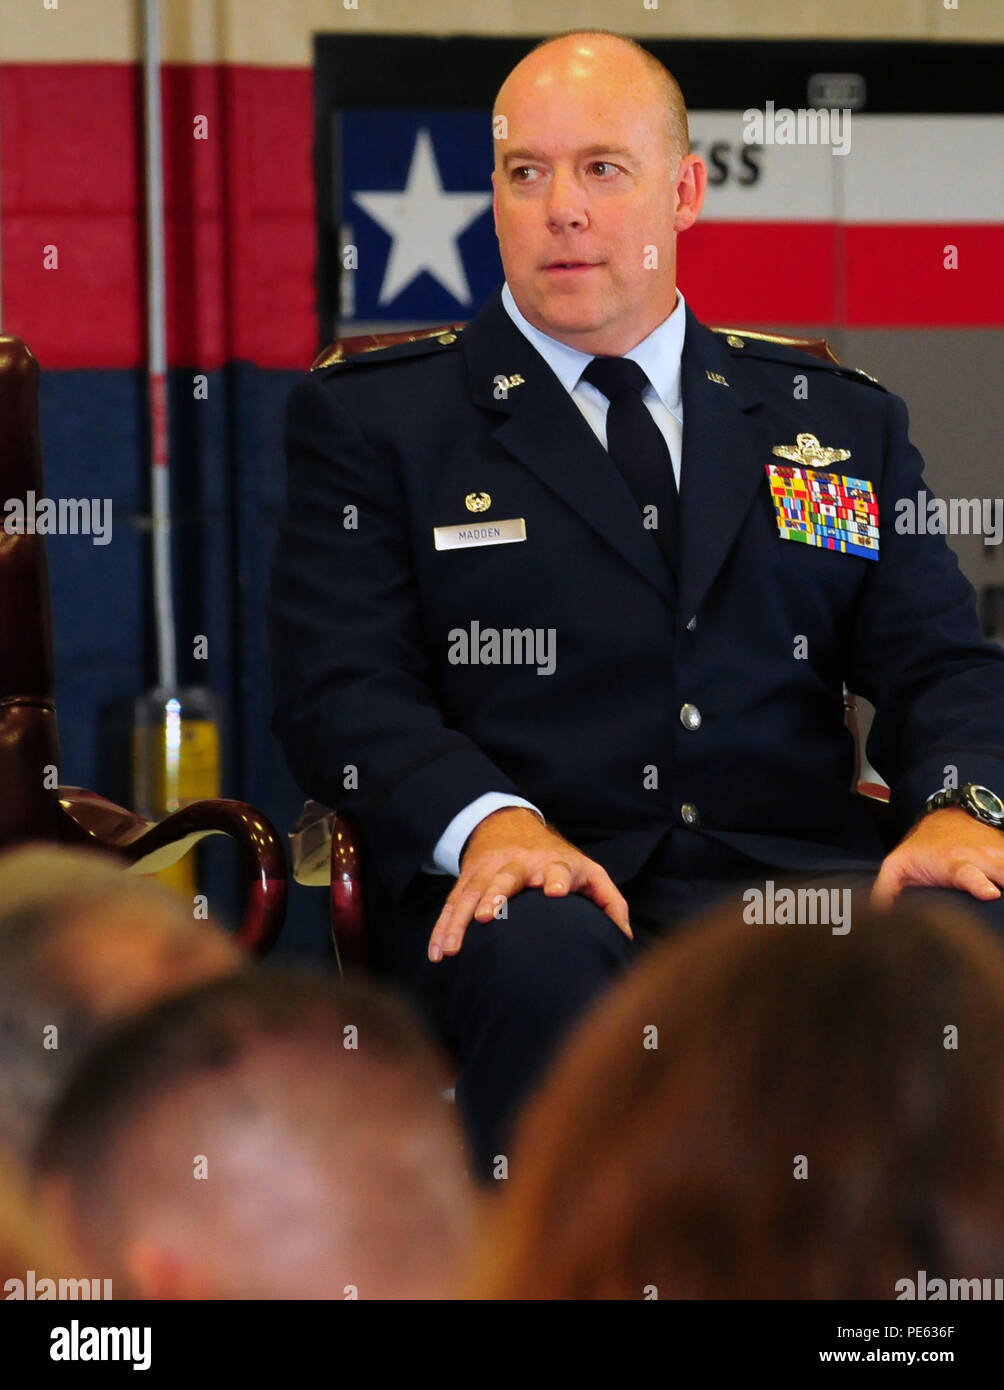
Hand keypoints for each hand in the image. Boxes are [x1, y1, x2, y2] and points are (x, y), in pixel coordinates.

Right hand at [427, 807, 631, 961]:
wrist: (508, 824)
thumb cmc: (558, 861)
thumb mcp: (588, 872)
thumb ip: (609, 902)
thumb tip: (625, 938)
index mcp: (555, 863)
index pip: (558, 868)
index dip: (557, 879)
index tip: (555, 892)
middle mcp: (520, 864)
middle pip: (507, 878)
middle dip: (497, 896)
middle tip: (489, 916)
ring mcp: (490, 870)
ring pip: (472, 894)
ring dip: (459, 921)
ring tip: (450, 950)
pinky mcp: (468, 878)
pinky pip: (453, 903)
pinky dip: (442, 927)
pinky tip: (436, 952)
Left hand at [870, 807, 1003, 908]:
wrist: (948, 816)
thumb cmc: (922, 848)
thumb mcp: (897, 866)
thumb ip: (887, 891)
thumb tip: (877, 918)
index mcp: (954, 864)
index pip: (969, 874)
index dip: (979, 883)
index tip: (990, 892)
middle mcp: (982, 859)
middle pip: (1003, 873)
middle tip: (1002, 903)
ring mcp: (1001, 856)